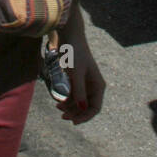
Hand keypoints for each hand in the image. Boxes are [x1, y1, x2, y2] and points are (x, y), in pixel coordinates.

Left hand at [54, 7, 104, 124]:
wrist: (69, 35)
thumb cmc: (75, 52)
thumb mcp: (76, 72)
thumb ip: (79, 90)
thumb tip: (82, 108)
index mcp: (98, 85)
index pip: (95, 108)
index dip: (85, 117)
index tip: (73, 121)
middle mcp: (93, 85)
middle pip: (86, 107)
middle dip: (75, 113)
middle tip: (62, 116)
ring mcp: (84, 83)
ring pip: (79, 102)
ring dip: (70, 108)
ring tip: (58, 108)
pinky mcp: (75, 79)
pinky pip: (73, 95)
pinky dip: (67, 100)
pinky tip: (58, 101)